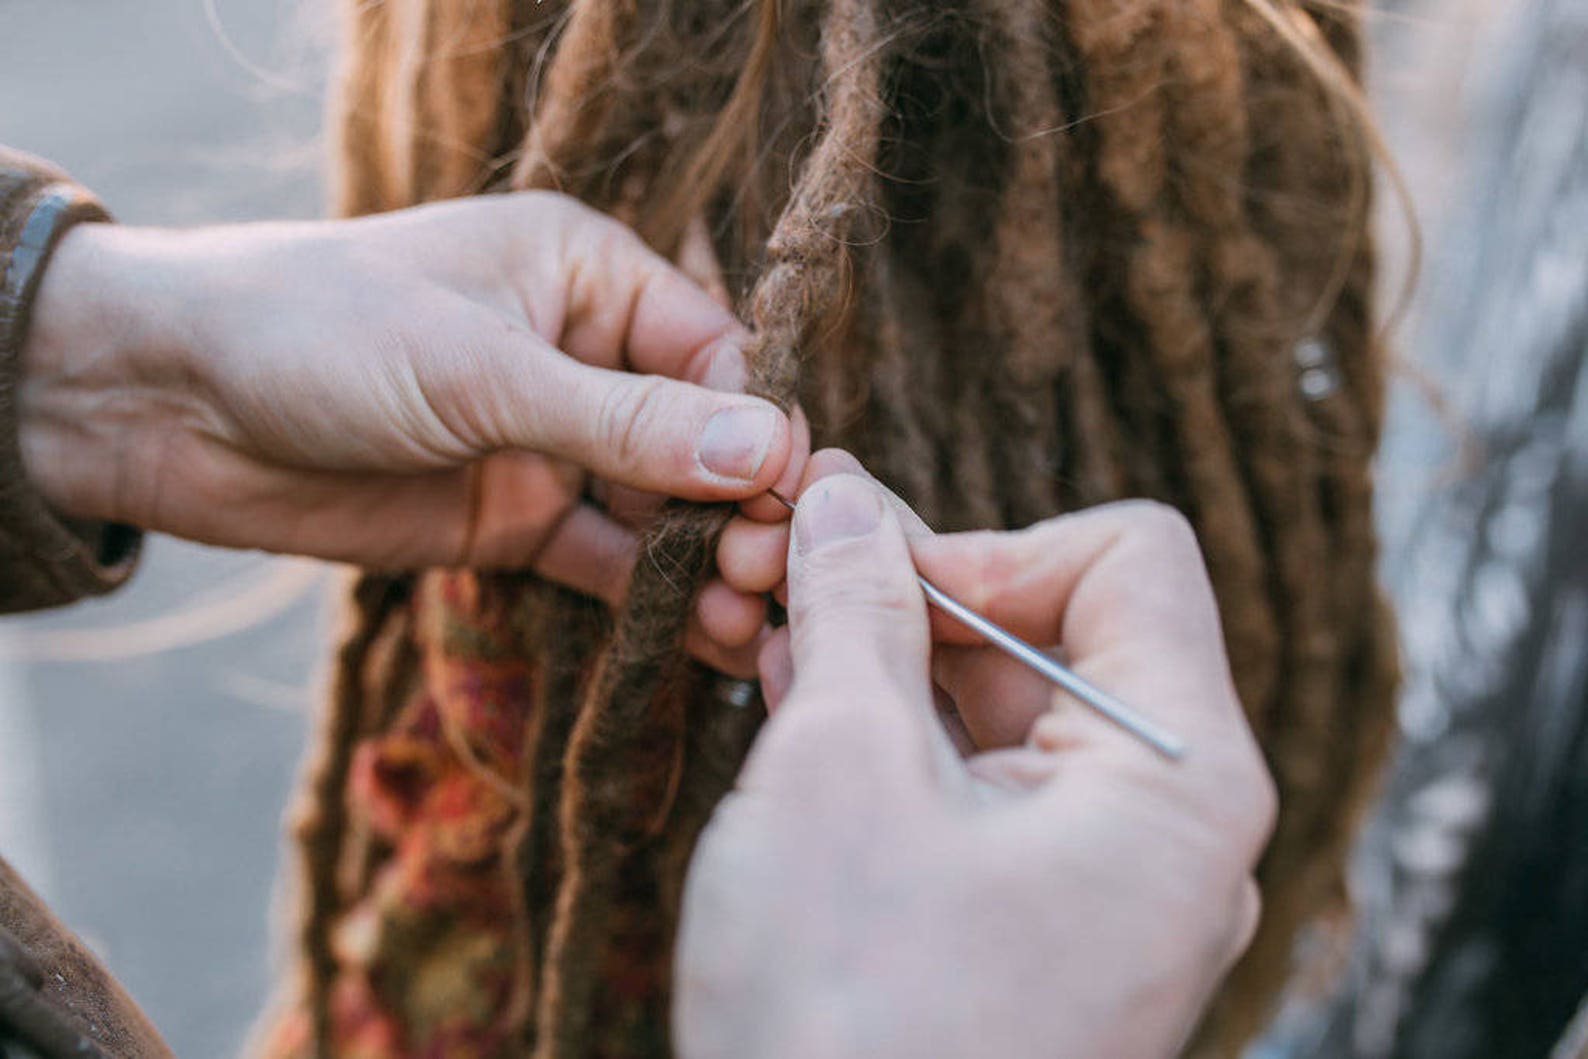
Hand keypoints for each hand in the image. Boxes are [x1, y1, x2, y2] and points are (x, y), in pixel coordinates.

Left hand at [19, 193, 806, 667]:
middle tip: (769, 573)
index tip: (789, 501)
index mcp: (588, 277)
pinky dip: (654, 599)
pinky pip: (609, 561)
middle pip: (702, 438)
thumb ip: (624, 420)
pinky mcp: (516, 519)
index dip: (759, 427)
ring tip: (754, 626)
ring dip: (709, 564)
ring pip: (663, 509)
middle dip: (742, 506)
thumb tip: (769, 450)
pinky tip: (704, 638)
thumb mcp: (481, 370)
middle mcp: (585, 357)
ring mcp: (552, 445)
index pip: (716, 354)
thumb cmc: (317, 334)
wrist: (170, 407)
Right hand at [677, 460, 1275, 1058]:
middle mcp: (1168, 831)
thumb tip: (844, 500)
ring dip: (890, 669)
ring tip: (768, 642)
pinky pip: (982, 798)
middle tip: (782, 575)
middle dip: (914, 597)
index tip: (868, 576)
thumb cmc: (851, 1013)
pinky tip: (799, 719)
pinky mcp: (1042, 937)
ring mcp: (1106, 892)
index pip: (1123, 556)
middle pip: (1059, 633)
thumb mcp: (842, 769)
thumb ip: (856, 610)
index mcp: (1179, 775)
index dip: (987, 541)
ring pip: (1006, 717)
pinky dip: (898, 747)